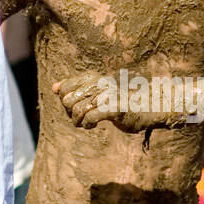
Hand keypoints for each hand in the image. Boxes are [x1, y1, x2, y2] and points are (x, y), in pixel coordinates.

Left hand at [52, 69, 203, 132]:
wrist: (149, 107)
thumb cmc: (121, 102)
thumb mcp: (97, 93)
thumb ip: (76, 89)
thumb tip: (54, 87)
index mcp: (94, 78)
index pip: (65, 87)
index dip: (65, 99)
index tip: (75, 106)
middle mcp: (99, 84)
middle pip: (68, 100)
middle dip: (70, 113)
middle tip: (80, 118)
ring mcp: (108, 96)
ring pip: (77, 110)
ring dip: (78, 121)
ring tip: (86, 123)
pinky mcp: (115, 108)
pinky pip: (91, 117)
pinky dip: (88, 124)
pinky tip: (93, 125)